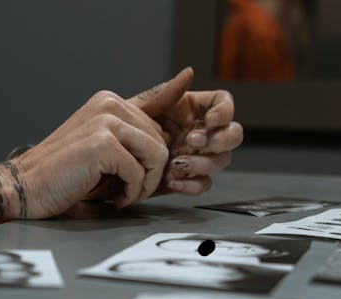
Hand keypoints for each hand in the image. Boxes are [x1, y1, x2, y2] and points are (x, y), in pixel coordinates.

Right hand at [9, 85, 179, 218]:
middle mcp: (109, 105)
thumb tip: (171, 119)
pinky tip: (116, 199)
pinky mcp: (102, 144)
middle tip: (131, 190)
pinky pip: (139, 172)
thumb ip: (132, 135)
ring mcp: (105, 122)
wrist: (25, 186)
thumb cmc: (64, 173)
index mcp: (109, 101)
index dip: (170, 115)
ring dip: (146, 184)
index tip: (183, 89)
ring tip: (126, 195)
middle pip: (161, 140)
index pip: (158, 107)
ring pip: (157, 155)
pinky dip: (131, 193)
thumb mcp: (103, 148)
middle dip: (152, 172)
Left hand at [130, 67, 243, 196]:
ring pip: (221, 160)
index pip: (224, 104)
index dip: (224, 111)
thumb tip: (189, 72)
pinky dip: (191, 184)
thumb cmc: (121, 129)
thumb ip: (165, 93)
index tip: (211, 120)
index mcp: (192, 110)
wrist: (107, 160)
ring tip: (176, 164)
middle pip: (233, 134)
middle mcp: (201, 132)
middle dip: (219, 139)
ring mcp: (198, 157)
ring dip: (204, 162)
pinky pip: (204, 184)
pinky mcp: (188, 179)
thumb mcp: (139, 109)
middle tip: (193, 141)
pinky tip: (171, 180)